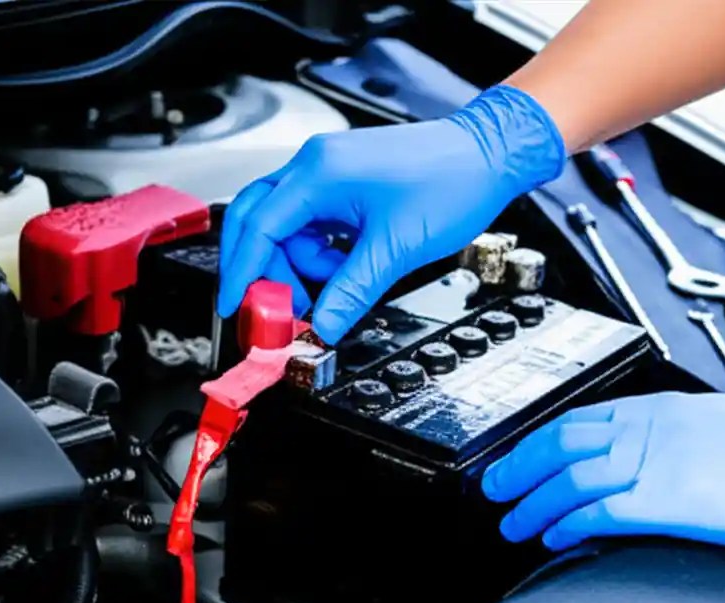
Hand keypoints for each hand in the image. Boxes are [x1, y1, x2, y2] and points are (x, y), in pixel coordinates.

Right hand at [216, 85, 565, 342]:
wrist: (489, 155)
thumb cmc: (452, 182)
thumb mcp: (396, 248)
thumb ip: (352, 290)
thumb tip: (322, 326)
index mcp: (318, 174)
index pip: (258, 227)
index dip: (243, 273)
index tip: (235, 307)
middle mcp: (314, 165)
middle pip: (259, 222)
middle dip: (263, 270)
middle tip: (277, 310)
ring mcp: (328, 171)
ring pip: (288, 227)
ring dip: (304, 265)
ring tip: (339, 285)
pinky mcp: (344, 182)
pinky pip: (314, 223)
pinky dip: (322, 252)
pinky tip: (349, 266)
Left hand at [481, 392, 724, 552]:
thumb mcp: (717, 424)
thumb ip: (670, 432)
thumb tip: (635, 451)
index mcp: (663, 407)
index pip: (582, 418)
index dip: (540, 441)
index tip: (519, 459)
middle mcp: (653, 427)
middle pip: (563, 441)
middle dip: (520, 467)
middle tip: (497, 488)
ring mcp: (659, 462)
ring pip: (572, 477)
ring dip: (534, 501)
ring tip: (515, 521)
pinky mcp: (672, 500)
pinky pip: (601, 510)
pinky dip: (568, 523)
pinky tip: (554, 535)